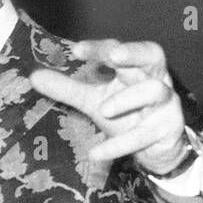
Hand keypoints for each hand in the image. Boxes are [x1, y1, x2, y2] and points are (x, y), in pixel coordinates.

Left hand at [30, 40, 187, 173]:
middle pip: (152, 54)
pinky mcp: (169, 129)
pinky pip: (145, 135)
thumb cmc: (126, 116)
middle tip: (113, 57)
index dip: (100, 48)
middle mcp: (155, 79)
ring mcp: (166, 103)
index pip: (119, 49)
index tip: (76, 50)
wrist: (157, 151)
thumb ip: (68, 89)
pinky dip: (120, 144)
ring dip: (128, 98)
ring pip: (155, 91)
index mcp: (135, 68)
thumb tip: (34, 77)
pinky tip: (96, 153)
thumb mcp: (94, 101)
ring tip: (103, 110)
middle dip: (133, 53)